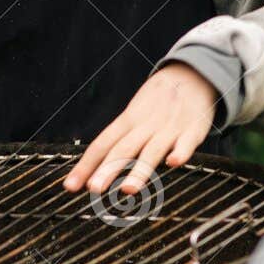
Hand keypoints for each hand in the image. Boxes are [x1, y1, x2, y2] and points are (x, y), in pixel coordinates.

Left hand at [63, 62, 217, 194]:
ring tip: (128, 189)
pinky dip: (180, 152)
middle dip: (108, 170)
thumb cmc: (159, 101)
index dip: (86, 166)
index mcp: (128, 121)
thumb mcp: (134, 114)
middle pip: (123, 149)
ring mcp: (169, 128)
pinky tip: (174, 162)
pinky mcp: (192, 131)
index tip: (71, 186)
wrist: (192, 74)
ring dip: (140, 170)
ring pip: (152, 151)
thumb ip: (119, 141)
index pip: (102, 144)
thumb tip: (95, 168)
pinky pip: (186, 142)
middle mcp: (146, 125)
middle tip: (95, 189)